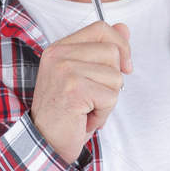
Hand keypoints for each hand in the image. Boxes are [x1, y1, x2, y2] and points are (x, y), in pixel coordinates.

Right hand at [29, 20, 131, 164]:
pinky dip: (103, 114)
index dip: (120, 45)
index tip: (124, 66)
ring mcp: (65, 70)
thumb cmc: (65, 114)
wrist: (45, 142)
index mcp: (59, 48)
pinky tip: (85, 118)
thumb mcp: (85, 76)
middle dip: (112, 80)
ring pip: (115, 77)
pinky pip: (110, 97)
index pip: (100, 28)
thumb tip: (124, 29)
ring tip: (86, 108)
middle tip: (93, 96)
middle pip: (112, 52)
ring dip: (107, 100)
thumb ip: (102, 49)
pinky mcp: (74, 89)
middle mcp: (59, 55)